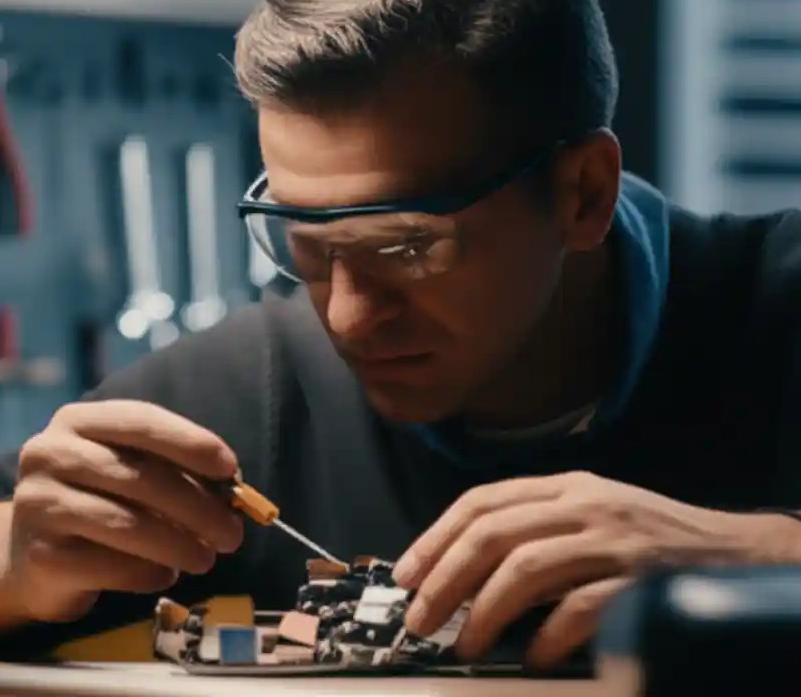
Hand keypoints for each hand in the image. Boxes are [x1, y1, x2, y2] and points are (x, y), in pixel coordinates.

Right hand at [6, 400, 244, 622]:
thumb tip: (231, 490)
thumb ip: (168, 471)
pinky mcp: (42, 556)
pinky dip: (150, 573)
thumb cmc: (93, 504)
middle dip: (198, 507)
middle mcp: (49, 454)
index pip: (141, 421)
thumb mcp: (123, 473)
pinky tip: (165, 576)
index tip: (230, 469)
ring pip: (128, 524)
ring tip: (206, 559)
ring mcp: (40, 504)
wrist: (27, 556)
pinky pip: (113, 566)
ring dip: (180, 545)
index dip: (190, 442)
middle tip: (232, 533)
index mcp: (75, 421)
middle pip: (140, 476)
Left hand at [391, 471, 792, 668]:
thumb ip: (535, 530)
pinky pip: (580, 606)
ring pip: (525, 567)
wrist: (740, 554)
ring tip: (465, 643)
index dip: (435, 537)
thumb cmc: (655, 541)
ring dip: (484, 610)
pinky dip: (549, 635)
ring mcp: (613, 539)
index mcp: (565, 487)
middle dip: (445, 578)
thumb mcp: (591, 516)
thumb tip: (461, 571)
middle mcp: (584, 505)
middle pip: (492, 534)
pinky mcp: (640, 578)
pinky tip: (535, 659)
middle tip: (420, 617)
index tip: (407, 574)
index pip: (481, 502)